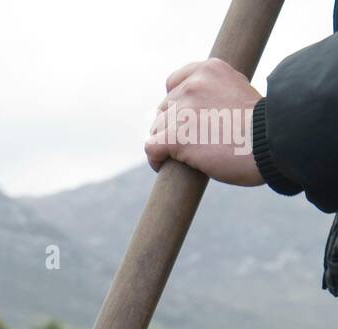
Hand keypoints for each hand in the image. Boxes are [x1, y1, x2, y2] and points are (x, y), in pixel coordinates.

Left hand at [145, 57, 264, 185]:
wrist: (270, 143)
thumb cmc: (261, 128)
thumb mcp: (238, 93)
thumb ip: (216, 92)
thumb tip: (200, 111)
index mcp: (209, 69)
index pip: (173, 83)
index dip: (176, 104)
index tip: (185, 119)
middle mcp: (193, 84)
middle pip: (165, 109)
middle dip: (173, 126)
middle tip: (191, 143)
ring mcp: (183, 109)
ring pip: (157, 129)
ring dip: (166, 144)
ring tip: (184, 157)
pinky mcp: (177, 136)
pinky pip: (152, 148)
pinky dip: (156, 159)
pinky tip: (164, 166)